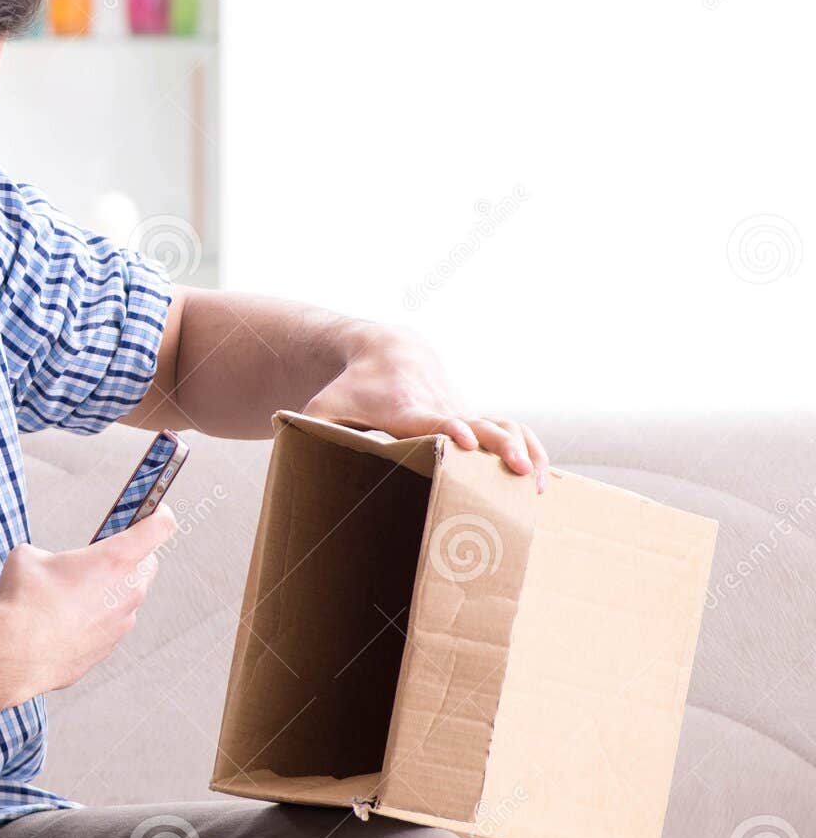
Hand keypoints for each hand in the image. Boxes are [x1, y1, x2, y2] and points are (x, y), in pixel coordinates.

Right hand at [0, 504, 177, 707]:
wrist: (17, 654)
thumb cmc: (26, 602)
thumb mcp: (28, 557)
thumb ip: (46, 553)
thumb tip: (42, 562)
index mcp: (115, 558)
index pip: (159, 527)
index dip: (158, 513)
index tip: (153, 510)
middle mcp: (127, 590)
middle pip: (148, 564)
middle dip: (131, 557)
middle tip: (102, 556)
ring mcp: (122, 622)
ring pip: (129, 597)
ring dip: (111, 591)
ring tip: (75, 593)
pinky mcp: (109, 646)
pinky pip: (111, 625)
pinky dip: (97, 619)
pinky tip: (67, 620)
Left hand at [302, 325, 549, 492]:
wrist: (386, 351)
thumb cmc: (350, 388)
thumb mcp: (322, 408)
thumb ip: (314, 433)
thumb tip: (297, 461)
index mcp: (408, 410)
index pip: (434, 420)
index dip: (450, 430)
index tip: (465, 441)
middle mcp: (443, 409)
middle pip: (481, 425)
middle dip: (500, 447)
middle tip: (519, 471)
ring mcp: (463, 411)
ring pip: (505, 426)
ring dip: (525, 451)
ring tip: (536, 486)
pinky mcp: (475, 415)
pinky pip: (512, 429)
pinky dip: (531, 448)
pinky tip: (539, 480)